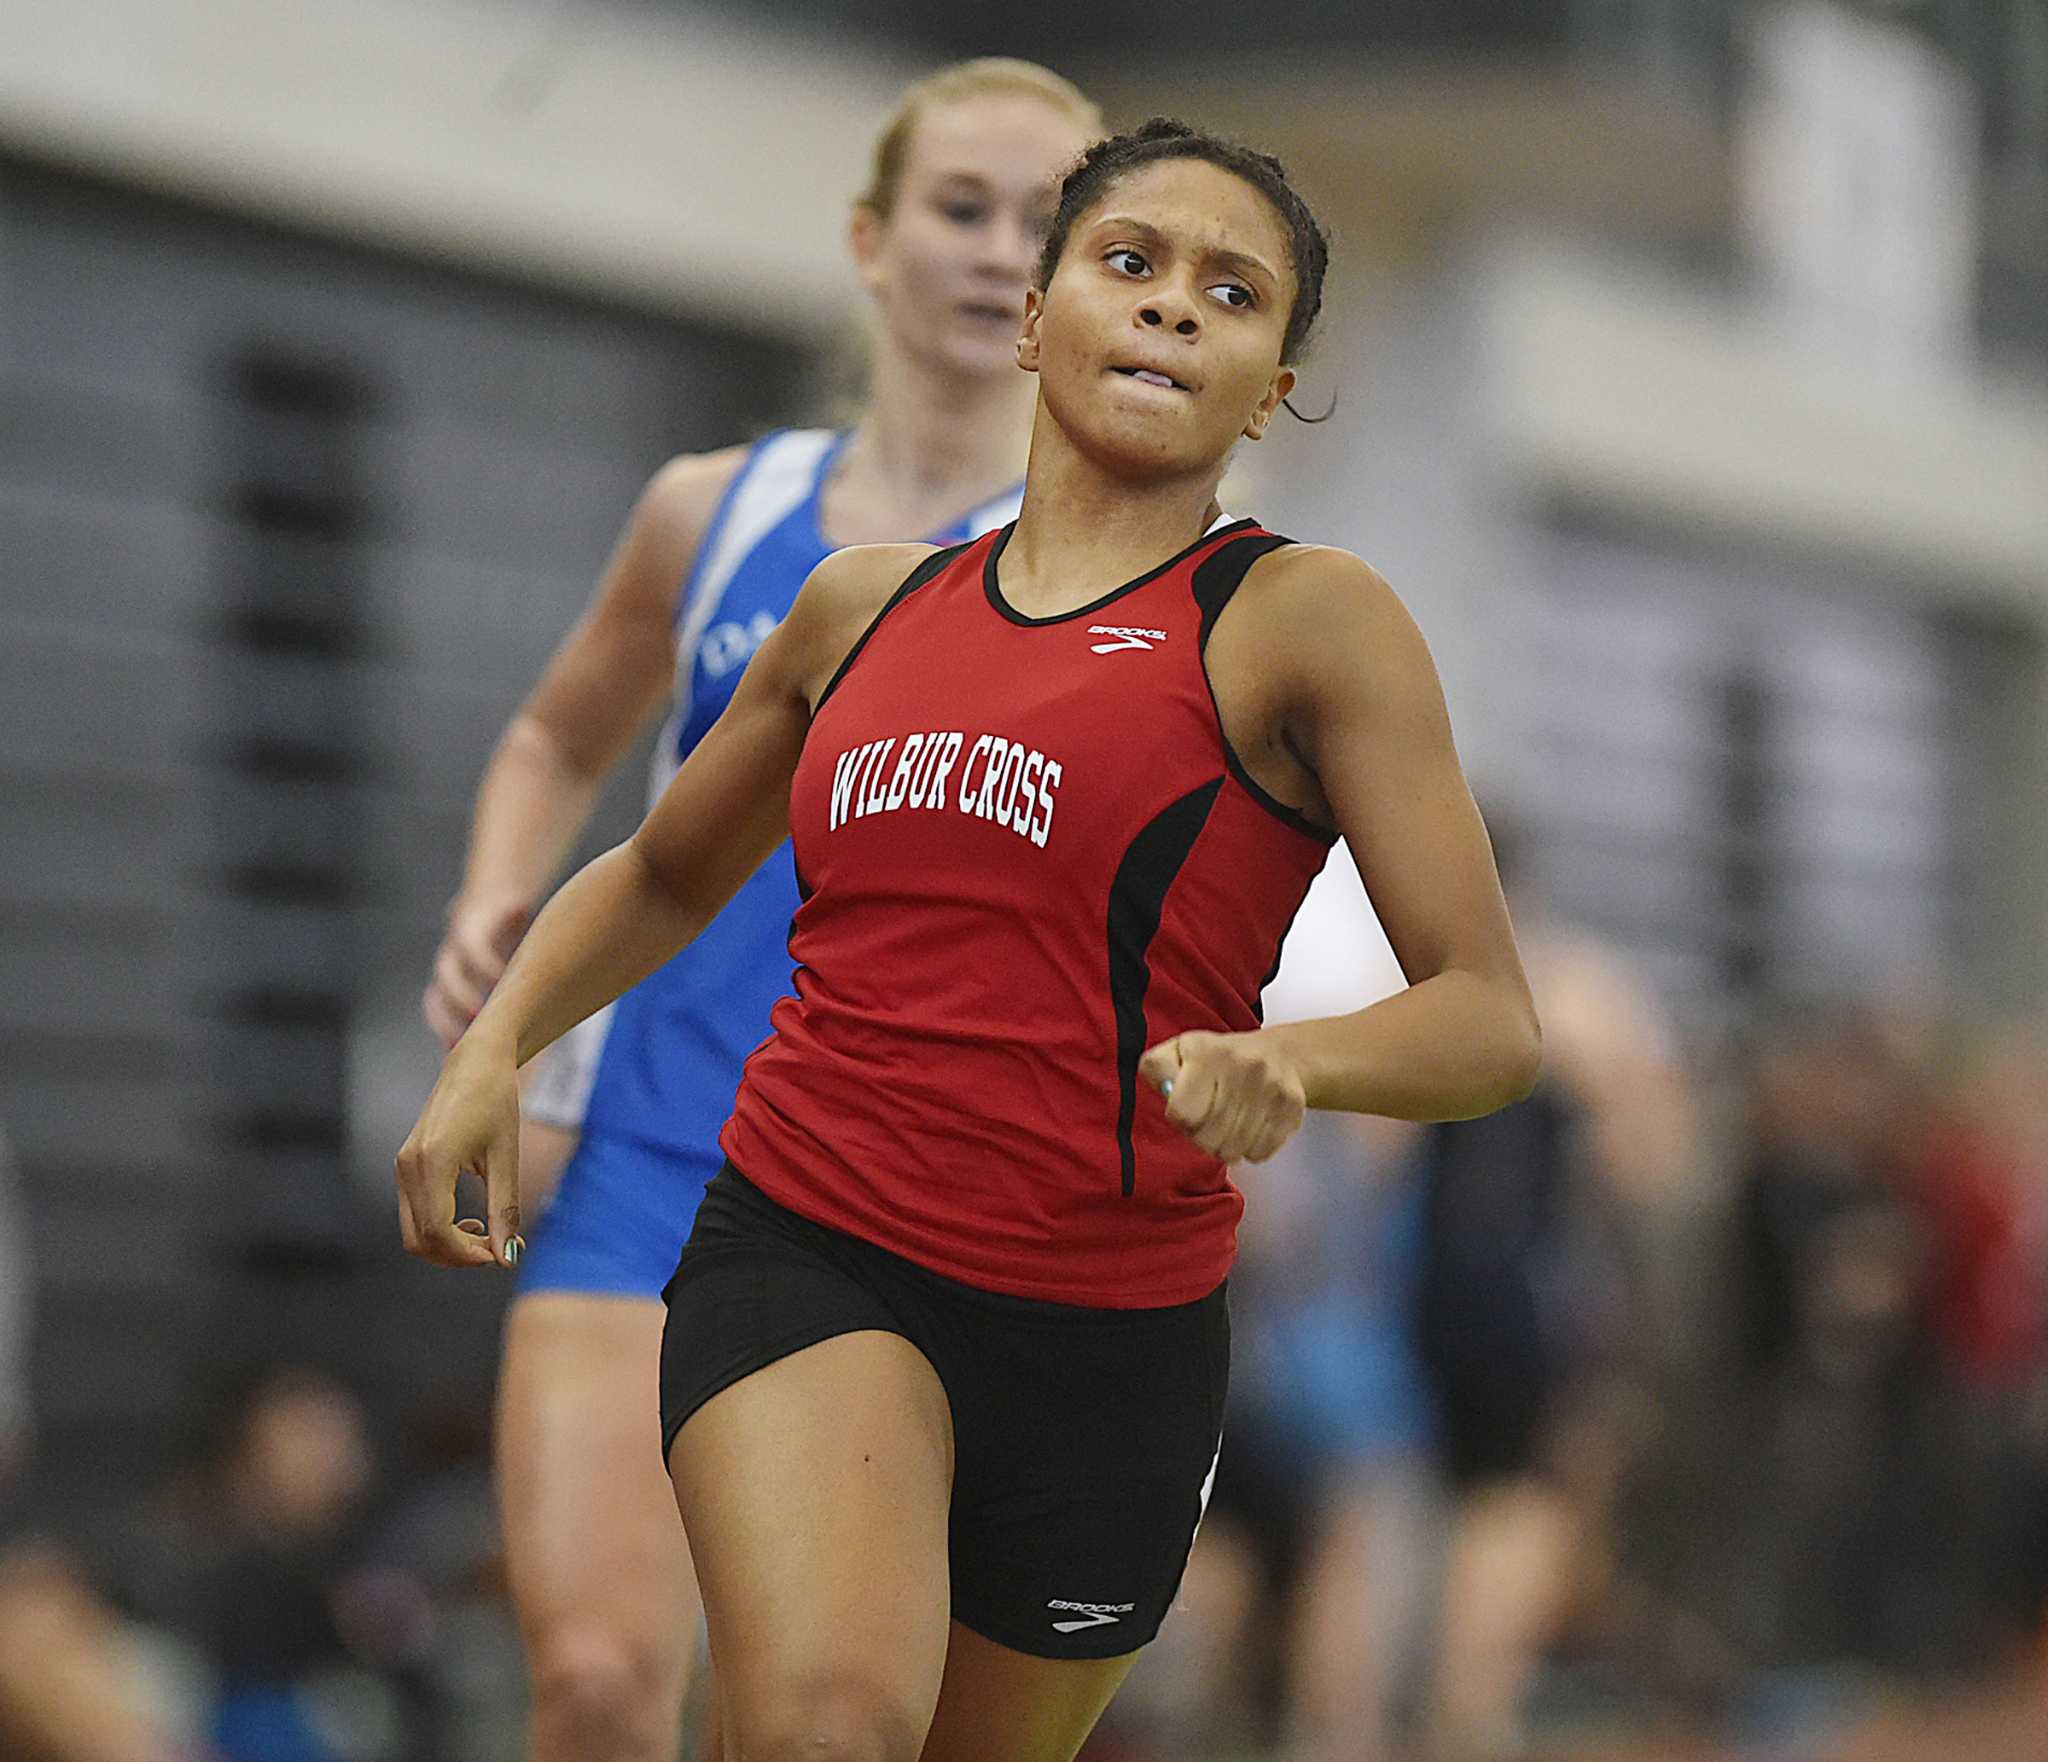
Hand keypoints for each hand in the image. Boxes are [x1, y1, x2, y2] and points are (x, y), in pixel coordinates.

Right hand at [394, 1030, 523, 1269]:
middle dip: (457, 1256)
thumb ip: (505, 1209)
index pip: (438, 1231)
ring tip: (487, 1237)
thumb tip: (508, 1257)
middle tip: (498, 1251)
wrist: (476, 1064)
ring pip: (413, 1232)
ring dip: (448, 1246)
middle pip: (419, 1240)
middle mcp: (408, 1167)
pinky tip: (470, 1224)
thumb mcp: (507, 1158)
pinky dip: (439, 1230)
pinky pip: (414, 1214)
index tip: (501, 1254)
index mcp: (432, 1162)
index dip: (468, 1254)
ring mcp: (403, 1167)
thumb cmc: (497, 1103)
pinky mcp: (406, 1166)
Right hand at [422, 897, 529, 1047]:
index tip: (501, 979)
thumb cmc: (504, 911)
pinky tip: (457, 1058)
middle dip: (461, 1000)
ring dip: (447, 1026)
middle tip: (481, 1019)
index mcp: (467, 931)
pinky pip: (441, 1015)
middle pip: (448, 979)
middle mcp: (451, 955)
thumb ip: (513, 910)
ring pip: (437, 1002)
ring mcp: (446, 975)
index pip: (470, 947)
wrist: (481, 906)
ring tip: (461, 1051)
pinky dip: (448, 1034)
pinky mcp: (447, 991)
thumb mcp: (510, 905)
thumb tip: (520, 907)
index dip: (483, 963)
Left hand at [1139, 1030, 1306, 1163]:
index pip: (1182, 1113)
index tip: (1185, 1112)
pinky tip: (1249, 1129)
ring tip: (1226, 1128)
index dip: (1180, 1120)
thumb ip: (1158, 1069)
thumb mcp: (1180, 1051)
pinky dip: (1250, 1150)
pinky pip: (1259, 1153)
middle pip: (1208, 1138)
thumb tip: (1165, 1090)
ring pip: (1234, 1151)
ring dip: (1224, 1147)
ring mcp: (1271, 1089)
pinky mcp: (1292, 1109)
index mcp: (1208, 1054)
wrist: (1278, 1054)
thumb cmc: (1219, 1059)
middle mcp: (1244, 1068)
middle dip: (1201, 1138)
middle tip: (1206, 1125)